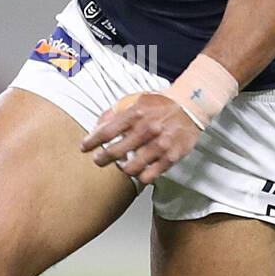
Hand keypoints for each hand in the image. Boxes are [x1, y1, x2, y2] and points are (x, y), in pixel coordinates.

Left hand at [80, 92, 202, 186]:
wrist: (190, 105)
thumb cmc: (160, 103)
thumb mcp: (135, 100)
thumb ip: (115, 112)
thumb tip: (97, 126)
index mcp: (135, 114)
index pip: (106, 132)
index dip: (91, 142)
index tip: (84, 147)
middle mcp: (146, 130)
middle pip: (115, 152)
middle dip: (102, 159)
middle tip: (98, 160)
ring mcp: (159, 145)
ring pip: (131, 168)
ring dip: (122, 168)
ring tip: (121, 165)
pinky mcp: (170, 157)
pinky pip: (149, 176)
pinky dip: (140, 176)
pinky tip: (139, 171)